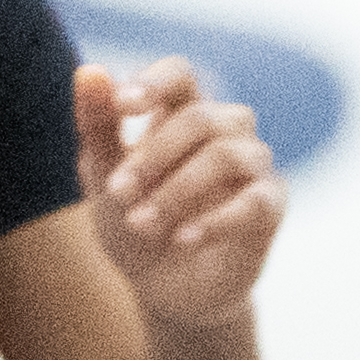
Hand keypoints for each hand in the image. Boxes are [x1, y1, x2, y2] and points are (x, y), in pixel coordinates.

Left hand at [76, 58, 283, 330]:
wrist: (162, 289)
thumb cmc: (132, 222)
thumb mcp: (102, 176)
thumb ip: (97, 125)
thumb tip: (89, 71)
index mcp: (181, 112)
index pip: (179, 74)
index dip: (155, 83)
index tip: (122, 107)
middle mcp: (225, 130)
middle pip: (201, 117)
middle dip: (153, 157)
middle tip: (119, 195)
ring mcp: (253, 167)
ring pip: (228, 155)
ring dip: (178, 190)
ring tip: (142, 224)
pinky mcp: (270, 208)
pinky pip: (255, 202)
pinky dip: (216, 221)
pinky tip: (182, 239)